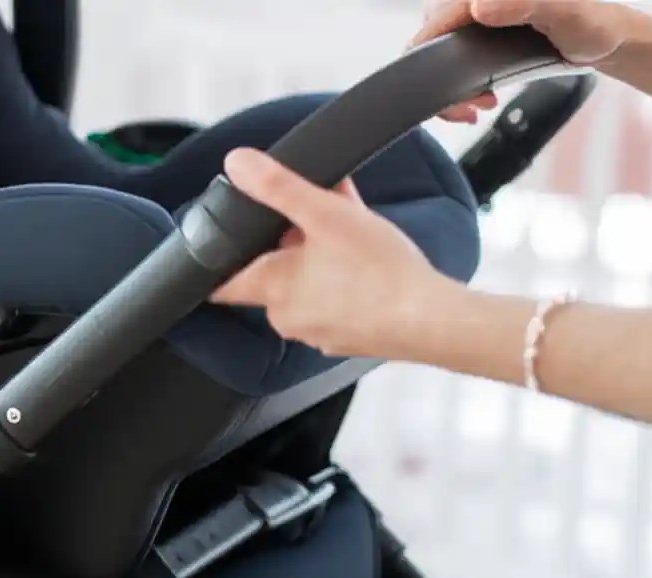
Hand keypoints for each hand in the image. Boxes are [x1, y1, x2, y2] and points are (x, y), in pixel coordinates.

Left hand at [212, 149, 456, 359]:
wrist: (433, 321)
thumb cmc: (381, 273)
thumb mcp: (325, 214)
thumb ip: (278, 187)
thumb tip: (238, 165)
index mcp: (271, 288)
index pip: (219, 283)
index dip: (217, 260)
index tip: (222, 246)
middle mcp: (286, 316)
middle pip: (271, 273)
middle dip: (289, 244)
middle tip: (315, 220)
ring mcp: (317, 331)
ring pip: (306, 285)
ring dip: (319, 258)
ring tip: (349, 233)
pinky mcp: (347, 337)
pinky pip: (333, 301)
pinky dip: (342, 280)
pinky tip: (367, 261)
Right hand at [413, 0, 643, 121]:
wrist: (604, 40)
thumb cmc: (589, 24)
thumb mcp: (564, 12)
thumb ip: (524, 5)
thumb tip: (479, 7)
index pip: (435, 22)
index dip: (427, 58)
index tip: (441, 92)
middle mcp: (475, 4)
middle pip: (432, 41)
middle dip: (439, 79)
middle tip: (469, 105)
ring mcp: (477, 21)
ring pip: (440, 54)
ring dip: (451, 88)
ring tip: (478, 106)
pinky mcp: (482, 38)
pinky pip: (455, 61)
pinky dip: (461, 86)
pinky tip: (481, 99)